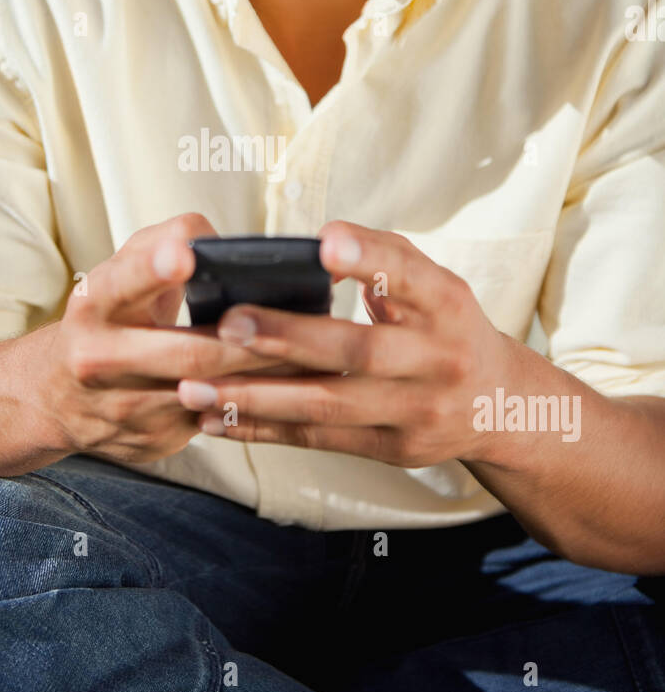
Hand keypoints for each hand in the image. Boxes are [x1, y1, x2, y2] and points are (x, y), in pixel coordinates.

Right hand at [43, 212, 312, 466]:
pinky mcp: (151, 442)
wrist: (51, 397)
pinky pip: (213, 421)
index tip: (184, 258)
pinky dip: (254, 404)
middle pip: (185, 353)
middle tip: (293, 322)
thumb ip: (165, 244)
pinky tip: (291, 392)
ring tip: (313, 357)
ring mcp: (125, 409)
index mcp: (92, 306)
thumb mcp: (118, 275)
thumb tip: (218, 241)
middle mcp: (100, 360)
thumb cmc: (105, 320)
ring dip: (263, 378)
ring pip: (208, 394)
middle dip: (243, 341)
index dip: (154, 269)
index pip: (121, 282)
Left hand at [176, 220, 510, 465]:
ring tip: (194, 387)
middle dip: (288, 338)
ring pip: (328, 405)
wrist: (498, 406)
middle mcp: (437, 360)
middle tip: (228, 324)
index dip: (370, 260)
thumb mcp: (435, 284)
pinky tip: (215, 420)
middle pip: (358, 351)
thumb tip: (312, 244)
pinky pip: (319, 439)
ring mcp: (415, 410)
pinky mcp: (390, 449)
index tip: (326, 242)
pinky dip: (263, 429)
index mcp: (447, 304)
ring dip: (256, 397)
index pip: (410, 278)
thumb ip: (382, 258)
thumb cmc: (445, 326)